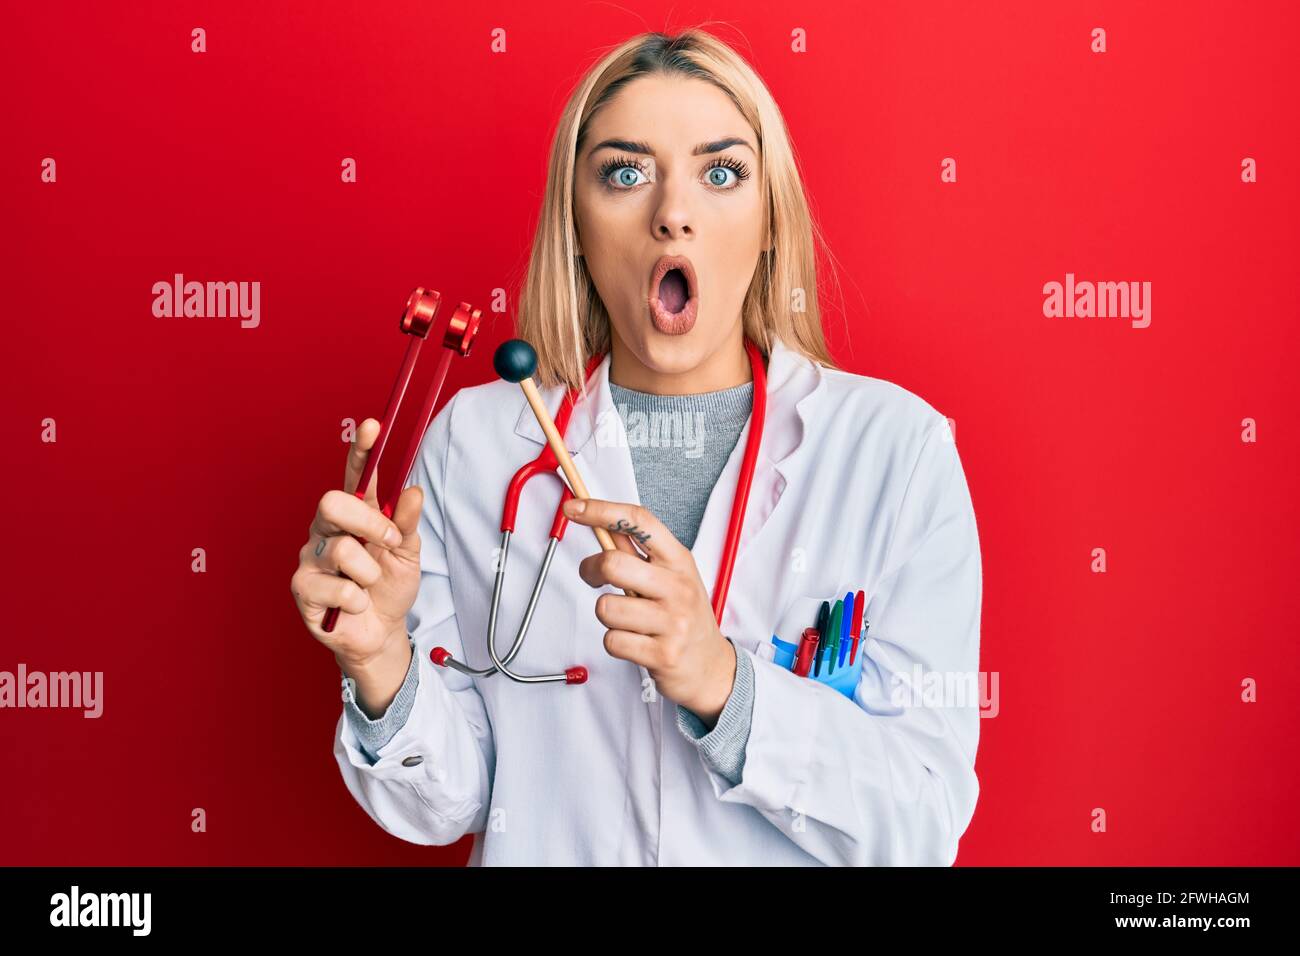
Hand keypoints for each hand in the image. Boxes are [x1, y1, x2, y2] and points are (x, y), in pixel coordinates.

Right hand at [291, 417, 423, 676]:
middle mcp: (327, 528)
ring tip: (370, 584)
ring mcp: (310, 556)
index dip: (361, 450)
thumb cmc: (388, 587)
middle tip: (389, 543)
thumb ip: (408, 523)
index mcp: (354, 514)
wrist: (380, 633)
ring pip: (341, 549)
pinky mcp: (302, 587)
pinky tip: (355, 604)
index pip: (355, 476)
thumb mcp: (408, 553)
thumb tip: (413, 492)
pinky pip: (338, 586)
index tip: (372, 427)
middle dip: (369, 523)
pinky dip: (358, 599)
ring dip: (370, 572)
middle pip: (333, 502)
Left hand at [562, 498, 736, 723]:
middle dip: (590, 570)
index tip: (574, 507)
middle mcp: (679, 587)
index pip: (639, 522)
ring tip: (628, 620)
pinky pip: (611, 641)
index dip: (601, 510)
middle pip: (613, 564)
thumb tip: (598, 522)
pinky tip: (635, 642)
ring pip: (605, 608)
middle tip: (593, 578)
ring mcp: (673, 622)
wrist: (710, 665)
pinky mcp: (663, 654)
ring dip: (607, 616)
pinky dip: (615, 642)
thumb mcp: (668, 577)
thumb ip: (634, 552)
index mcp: (679, 560)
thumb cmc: (682, 616)